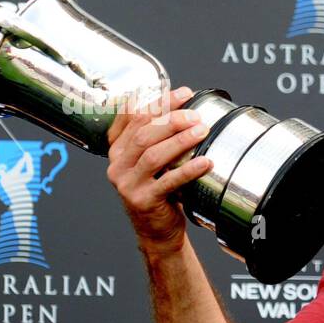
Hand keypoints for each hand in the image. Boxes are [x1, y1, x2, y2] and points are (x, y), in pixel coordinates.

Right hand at [105, 85, 213, 256]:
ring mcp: (128, 183)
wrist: (156, 230)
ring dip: (180, 140)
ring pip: (153, 155)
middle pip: (144, 133)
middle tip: (196, 115)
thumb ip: (158, 138)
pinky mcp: (143, 200)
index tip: (183, 93)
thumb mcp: (152, 162)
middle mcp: (117, 164)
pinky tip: (206, 162)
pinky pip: (168, 181)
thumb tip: (186, 108)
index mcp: (117, 149)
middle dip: (172, 120)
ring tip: (202, 131)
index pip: (134, 117)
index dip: (158, 102)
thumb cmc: (159, 191)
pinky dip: (188, 170)